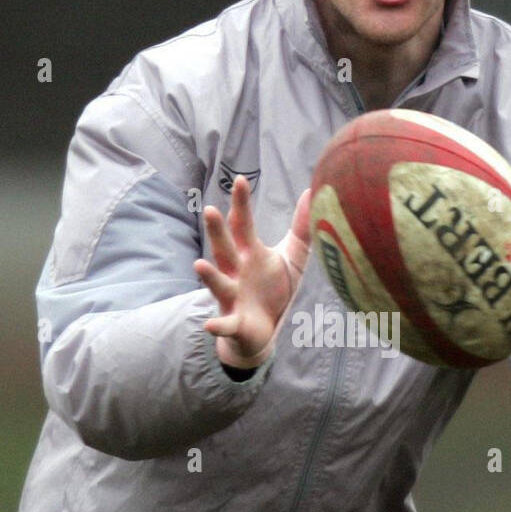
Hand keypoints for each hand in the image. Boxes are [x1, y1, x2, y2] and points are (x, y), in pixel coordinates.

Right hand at [193, 177, 310, 367]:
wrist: (264, 331)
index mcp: (250, 254)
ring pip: (219, 284)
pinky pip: (226, 324)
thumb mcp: (293, 257)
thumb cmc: (274, 289)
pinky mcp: (236, 323)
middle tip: (210, 210)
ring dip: (209, 275)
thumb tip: (312, 192)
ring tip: (198, 265)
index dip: (241, 203)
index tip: (240, 180)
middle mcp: (236, 272)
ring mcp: (233, 297)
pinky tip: (210, 325)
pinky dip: (218, 325)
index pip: (243, 225)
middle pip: (224, 248)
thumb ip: (301, 228)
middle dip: (217, 231)